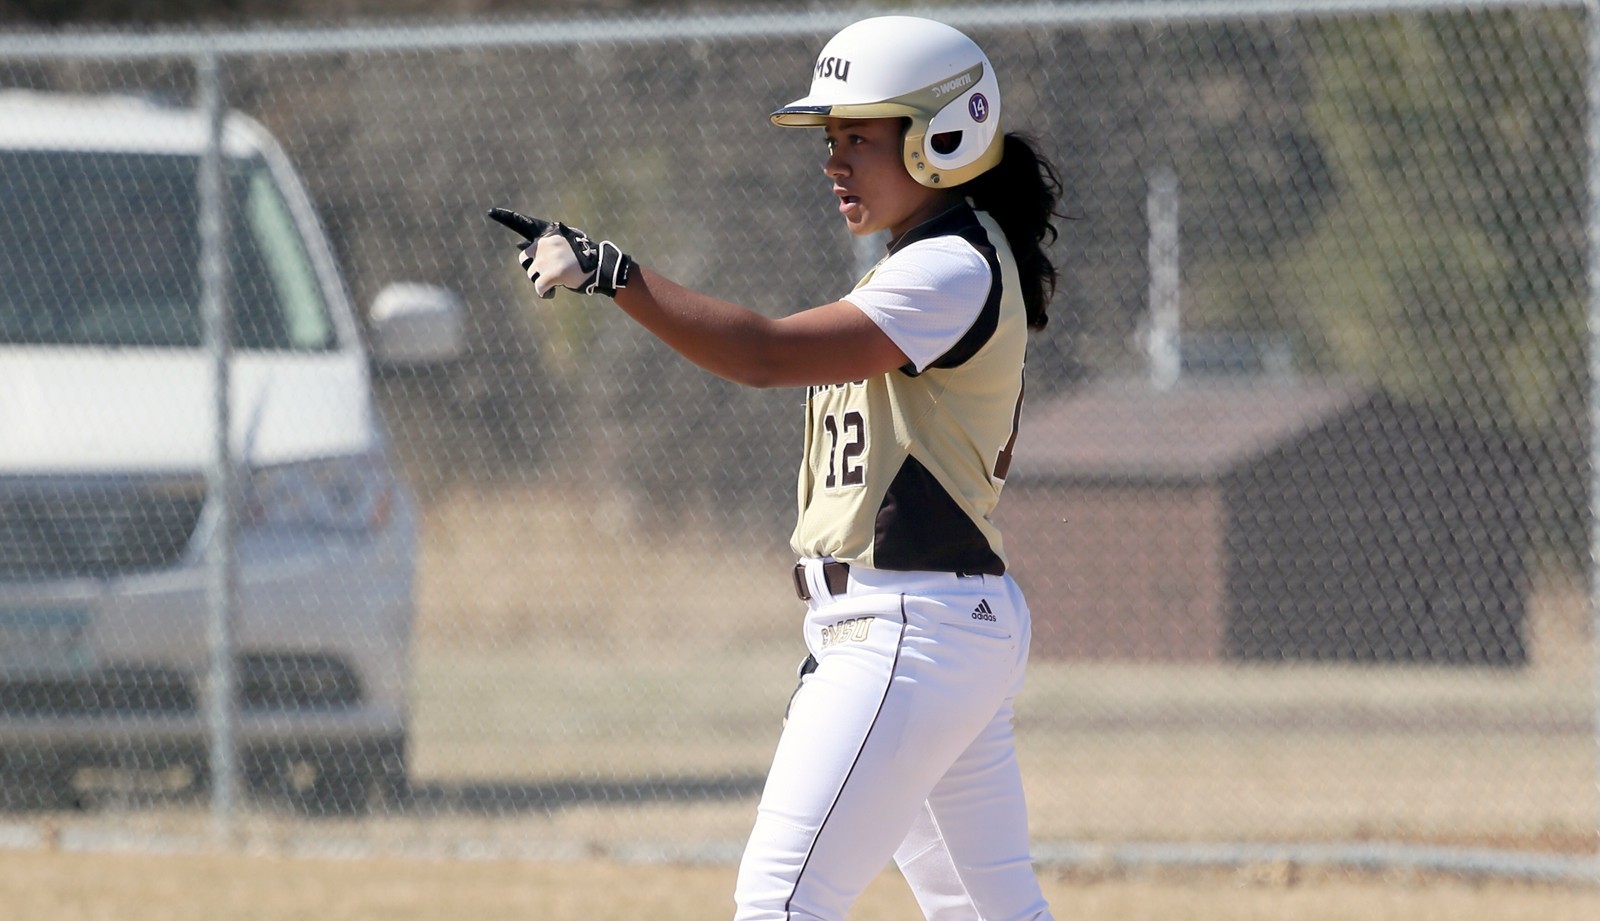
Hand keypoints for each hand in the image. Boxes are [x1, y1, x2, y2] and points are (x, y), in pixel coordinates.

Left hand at [486, 207, 632, 297]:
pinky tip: (557, 289)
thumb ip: (545, 243)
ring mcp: (548, 257)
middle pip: (525, 260)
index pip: (523, 223)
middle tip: (554, 271)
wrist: (602, 267)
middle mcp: (546, 242)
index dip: (506, 217)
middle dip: (535, 269)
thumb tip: (518, 247)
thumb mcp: (566, 242)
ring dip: (544, 280)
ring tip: (562, 278)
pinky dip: (546, 293)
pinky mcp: (552, 273)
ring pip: (532, 275)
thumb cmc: (585, 257)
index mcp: (549, 232)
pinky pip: (539, 288)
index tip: (491, 212)